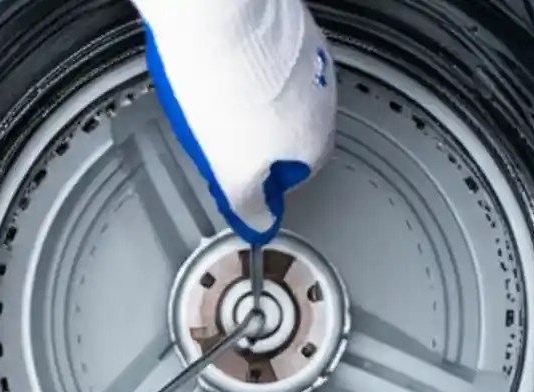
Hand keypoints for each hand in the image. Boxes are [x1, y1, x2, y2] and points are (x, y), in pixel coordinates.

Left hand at [132, 0, 337, 244]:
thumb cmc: (224, 84)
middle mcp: (323, 97)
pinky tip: (215, 62)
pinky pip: (266, 56)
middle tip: (215, 133)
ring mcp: (308, 56)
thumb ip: (248, 206)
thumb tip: (259, 228)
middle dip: (250, 136)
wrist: (214, 9)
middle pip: (284, 131)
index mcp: (315, 140)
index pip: (289, 177)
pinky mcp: (288, 24)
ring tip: (211, 94)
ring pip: (275, 92)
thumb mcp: (230, 170)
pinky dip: (243, 63)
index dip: (253, 177)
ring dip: (246, 98)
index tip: (230, 172)